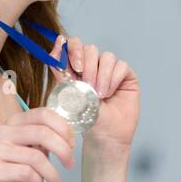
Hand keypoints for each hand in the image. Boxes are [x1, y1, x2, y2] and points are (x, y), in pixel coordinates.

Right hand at [0, 108, 76, 181]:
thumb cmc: (22, 176)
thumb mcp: (39, 152)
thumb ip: (48, 139)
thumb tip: (69, 136)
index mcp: (14, 123)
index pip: (43, 114)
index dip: (63, 128)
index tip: (72, 144)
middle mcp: (1, 132)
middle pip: (42, 133)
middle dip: (63, 151)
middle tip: (70, 165)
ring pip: (36, 156)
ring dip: (52, 173)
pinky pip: (26, 172)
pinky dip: (37, 180)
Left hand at [49, 34, 138, 153]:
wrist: (104, 136)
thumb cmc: (85, 119)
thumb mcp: (69, 96)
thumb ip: (62, 74)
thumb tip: (54, 52)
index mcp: (76, 68)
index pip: (73, 45)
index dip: (71, 47)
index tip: (67, 56)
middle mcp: (93, 66)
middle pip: (89, 48)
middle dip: (85, 64)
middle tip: (84, 83)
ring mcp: (110, 70)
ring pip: (106, 56)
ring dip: (100, 75)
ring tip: (97, 95)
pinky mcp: (126, 76)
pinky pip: (121, 66)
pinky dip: (113, 79)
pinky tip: (109, 94)